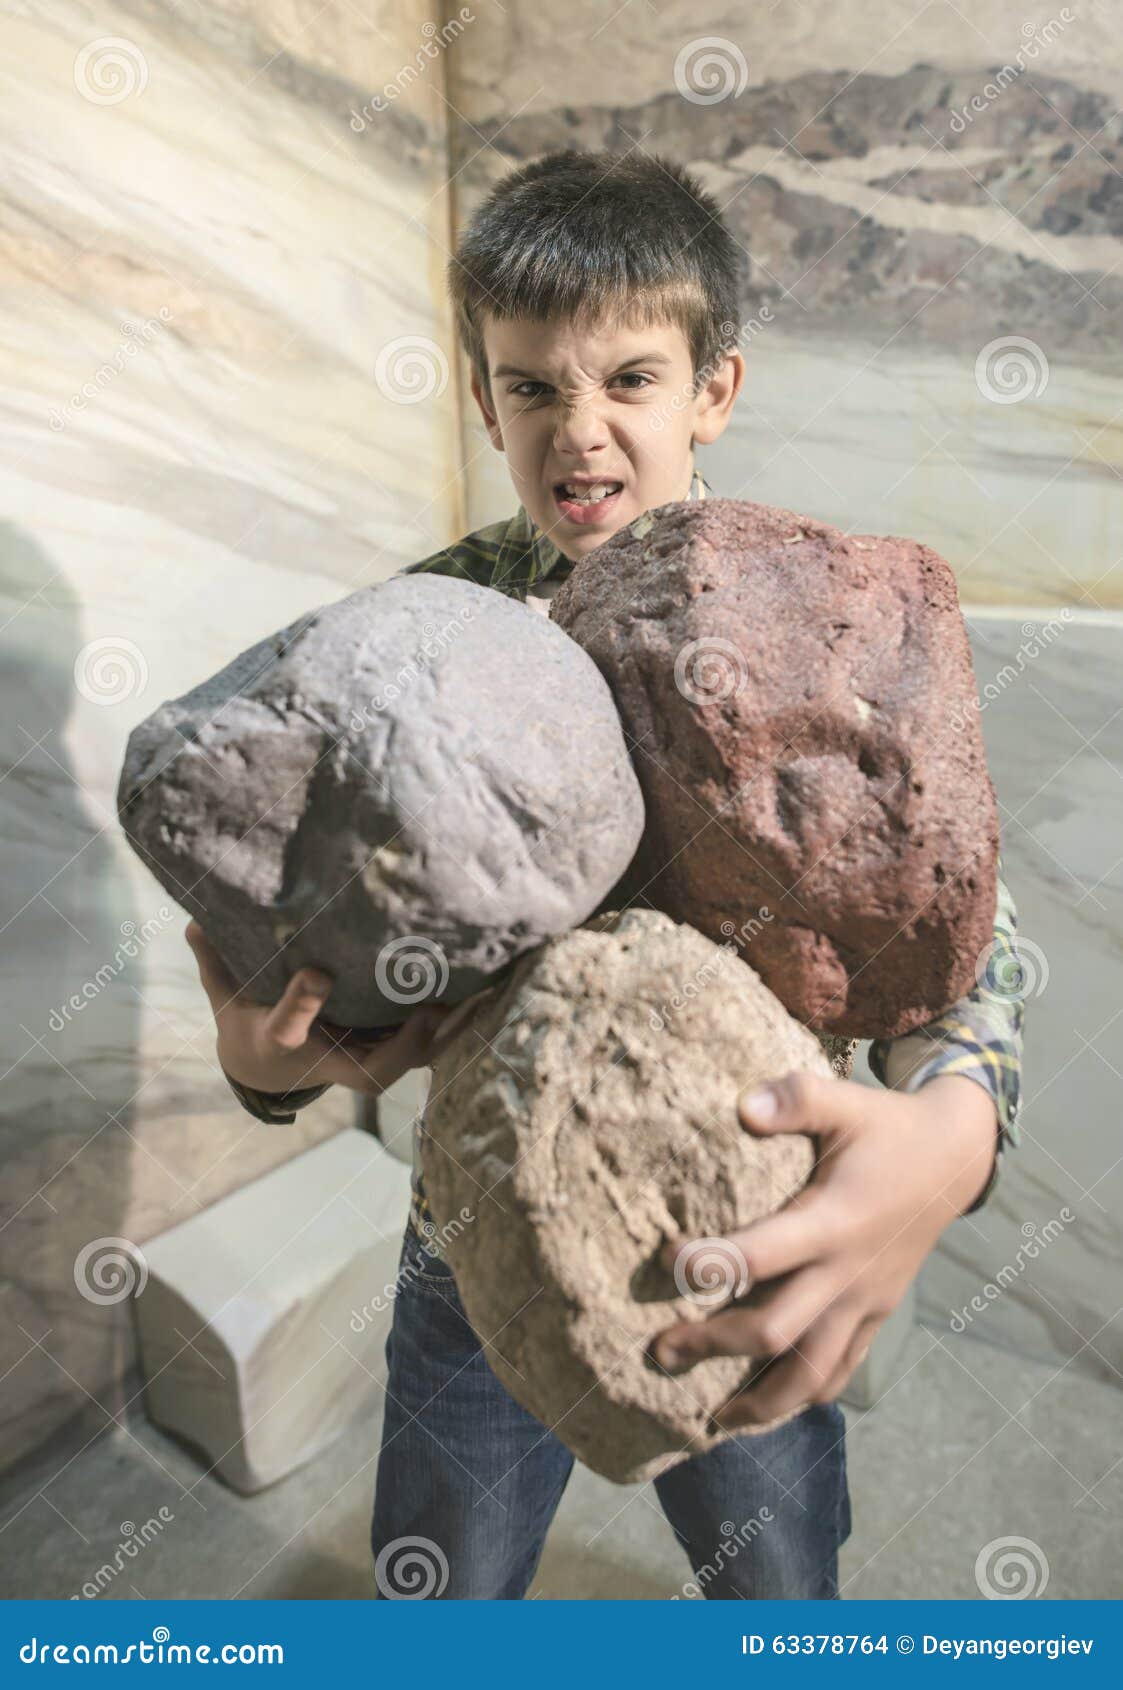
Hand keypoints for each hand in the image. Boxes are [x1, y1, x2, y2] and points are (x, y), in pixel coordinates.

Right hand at [185, 920, 451, 1096]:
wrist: (270, 1071)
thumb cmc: (249, 1022)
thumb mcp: (227, 997)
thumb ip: (216, 962)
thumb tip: (194, 921)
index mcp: (282, 1043)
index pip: (288, 1029)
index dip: (302, 1006)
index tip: (318, 972)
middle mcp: (326, 1061)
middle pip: (369, 1072)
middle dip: (401, 1047)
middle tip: (430, 1008)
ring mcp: (359, 1065)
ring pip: (407, 1065)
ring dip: (442, 1037)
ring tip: (476, 996)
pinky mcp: (382, 1059)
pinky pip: (422, 1052)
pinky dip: (451, 1031)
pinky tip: (483, 999)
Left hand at [651, 1069, 997, 1428]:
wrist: (954, 1160)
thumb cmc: (886, 1127)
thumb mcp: (843, 1101)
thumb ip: (795, 1099)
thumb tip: (743, 1107)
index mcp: (831, 1222)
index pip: (757, 1257)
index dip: (705, 1264)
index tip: (666, 1256)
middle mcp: (846, 1273)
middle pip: (774, 1332)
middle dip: (712, 1346)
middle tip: (660, 1352)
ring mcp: (864, 1301)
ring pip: (812, 1374)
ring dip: (759, 1401)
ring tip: (713, 1418)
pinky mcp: (875, 1314)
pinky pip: (842, 1370)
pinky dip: (803, 1395)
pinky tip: (767, 1408)